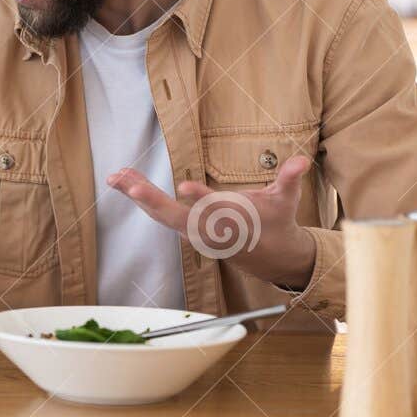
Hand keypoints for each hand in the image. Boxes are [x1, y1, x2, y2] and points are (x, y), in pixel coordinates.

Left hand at [106, 155, 318, 288]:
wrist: (268, 255)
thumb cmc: (275, 221)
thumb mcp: (285, 201)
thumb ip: (289, 180)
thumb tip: (301, 161)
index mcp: (230, 220)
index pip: (214, 209)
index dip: (200, 198)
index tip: (184, 185)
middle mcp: (207, 228)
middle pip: (175, 215)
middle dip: (152, 200)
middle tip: (129, 185)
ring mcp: (191, 230)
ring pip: (159, 212)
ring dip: (136, 193)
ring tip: (115, 176)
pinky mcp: (182, 227)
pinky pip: (156, 210)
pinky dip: (139, 195)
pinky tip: (121, 179)